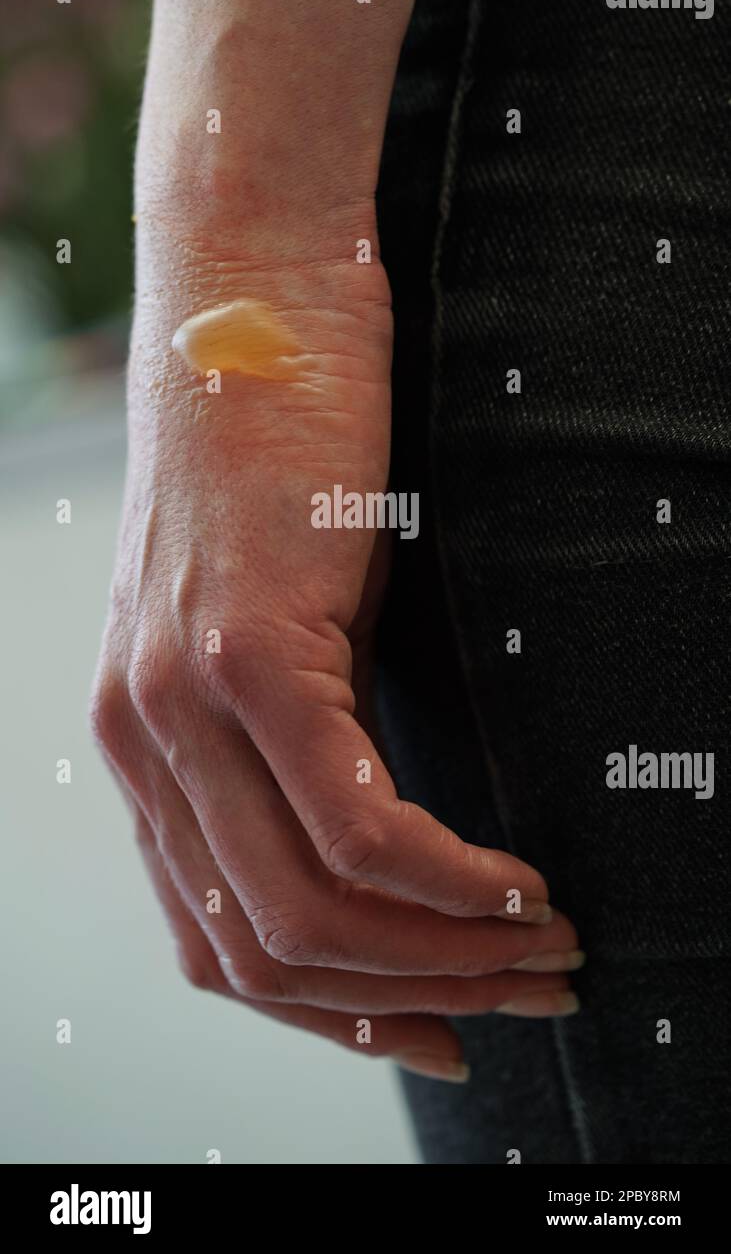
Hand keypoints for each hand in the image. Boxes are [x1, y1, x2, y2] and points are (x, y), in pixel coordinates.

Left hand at [91, 224, 580, 1082]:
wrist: (250, 287)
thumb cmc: (283, 445)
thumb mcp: (284, 614)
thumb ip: (305, 730)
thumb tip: (391, 841)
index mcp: (142, 742)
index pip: (220, 940)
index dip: (336, 1016)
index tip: (435, 1033)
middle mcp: (140, 738)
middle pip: (264, 952)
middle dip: (406, 1006)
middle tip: (522, 999)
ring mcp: (180, 700)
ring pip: (306, 913)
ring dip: (442, 955)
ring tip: (544, 951)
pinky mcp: (245, 648)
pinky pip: (358, 822)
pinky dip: (449, 880)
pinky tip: (517, 882)